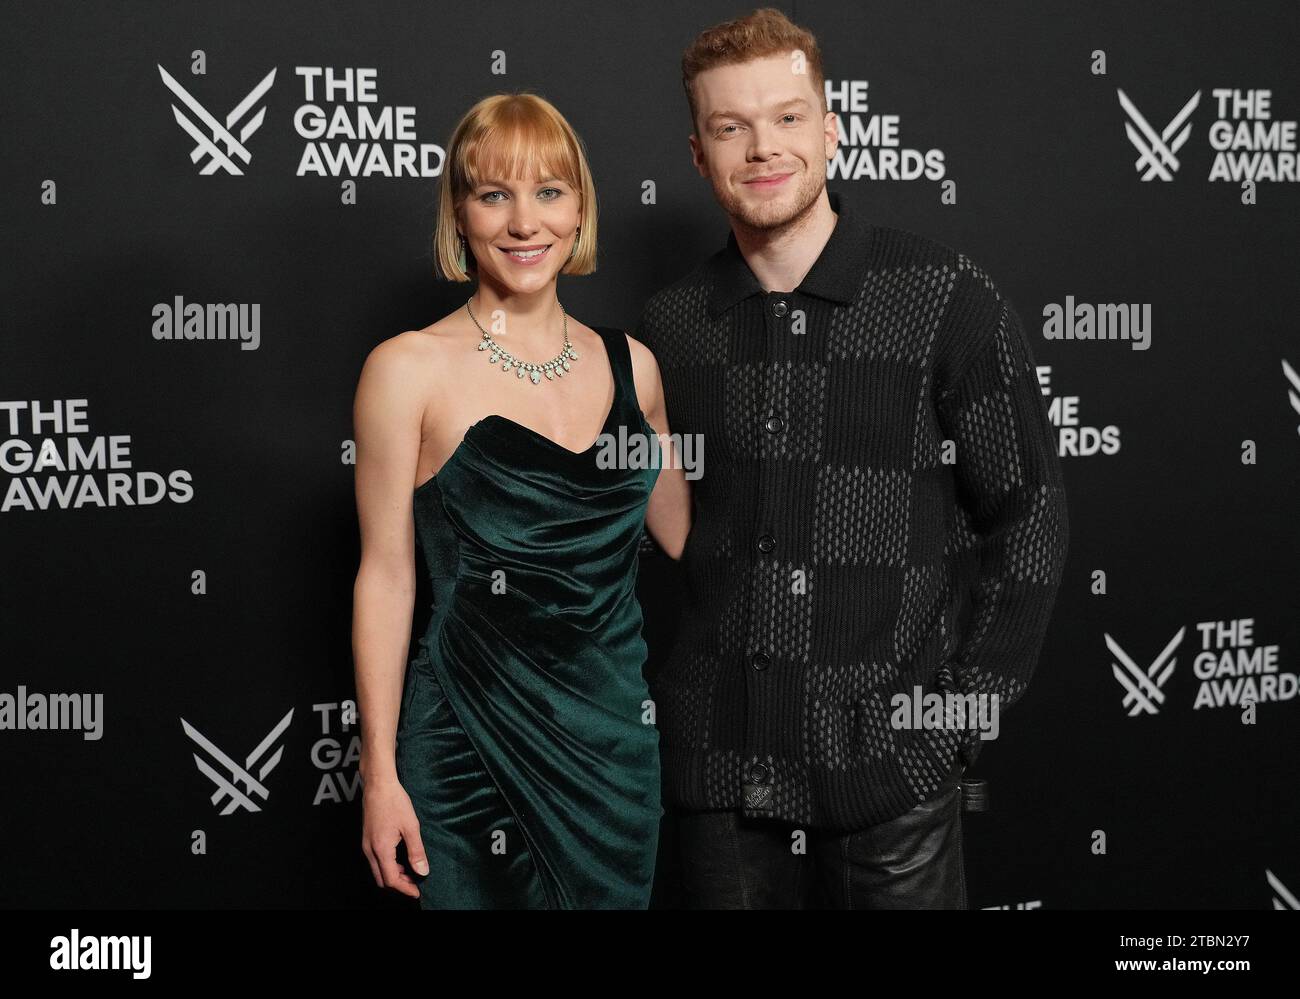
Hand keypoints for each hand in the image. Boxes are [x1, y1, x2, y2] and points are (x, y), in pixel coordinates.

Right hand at [361, 777, 427, 898]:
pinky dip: (387, 866)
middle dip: (398, 884)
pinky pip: (375, 861)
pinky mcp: (366, 839)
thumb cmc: (394, 802)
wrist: (378, 784)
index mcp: (381, 849)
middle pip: (382, 879)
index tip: (417, 892)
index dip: (405, 889)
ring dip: (392, 875)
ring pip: (377, 870)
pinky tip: (400, 859)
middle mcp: (369, 850)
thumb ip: (416, 851)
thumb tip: (422, 871)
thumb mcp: (411, 827)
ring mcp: (366, 845)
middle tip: (414, 883)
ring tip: (410, 872)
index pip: (391, 879)